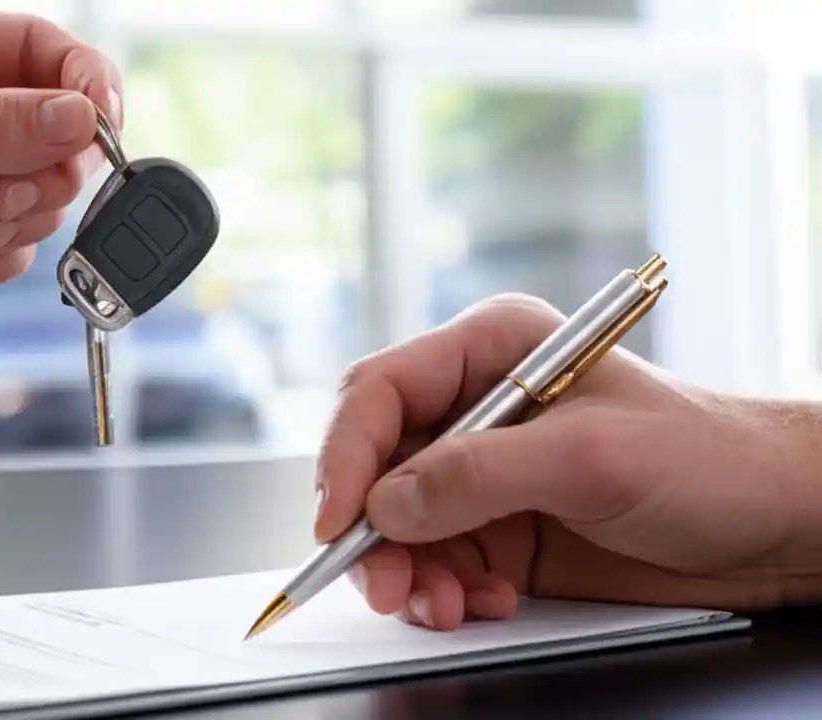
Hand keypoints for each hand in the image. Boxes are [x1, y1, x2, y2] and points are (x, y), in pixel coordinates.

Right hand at [315, 294, 821, 629]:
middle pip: (375, 464)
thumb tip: (385, 505)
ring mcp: (483, 473)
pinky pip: (434, 562)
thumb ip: (479, 476)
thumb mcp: (589, 457)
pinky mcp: (497, 529)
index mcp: (490, 351)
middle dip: (371, 530)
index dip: (348, 454)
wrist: (774, 525)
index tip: (339, 520)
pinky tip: (481, 604)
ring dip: (407, 572)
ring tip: (442, 606)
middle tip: (384, 584)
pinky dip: (443, 591)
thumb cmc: (707, 458)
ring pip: (396, 524)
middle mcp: (475, 408)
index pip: (381, 392)